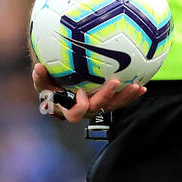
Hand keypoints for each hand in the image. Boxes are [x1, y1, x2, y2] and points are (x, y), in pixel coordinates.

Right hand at [32, 63, 146, 122]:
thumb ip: (40, 77)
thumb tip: (38, 67)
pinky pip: (121, 99)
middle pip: (98, 108)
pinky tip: (143, 84)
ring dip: (126, 97)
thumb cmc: (50, 81)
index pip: (75, 113)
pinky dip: (131, 93)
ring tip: (137, 86)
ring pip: (114, 105)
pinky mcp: (110, 100)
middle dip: (108, 96)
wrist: (62, 84)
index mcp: (69, 108)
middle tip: (115, 81)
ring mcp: (99, 106)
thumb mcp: (42, 80)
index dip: (80, 107)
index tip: (82, 93)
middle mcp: (86, 110)